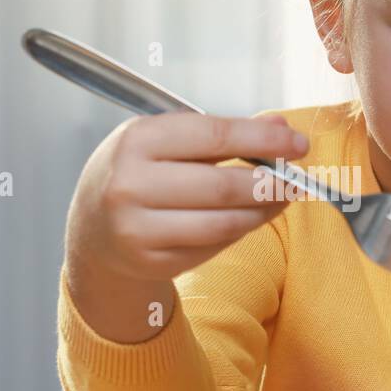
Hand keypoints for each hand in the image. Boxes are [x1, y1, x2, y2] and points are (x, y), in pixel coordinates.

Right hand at [67, 111, 309, 282]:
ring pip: (224, 223)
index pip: (214, 135)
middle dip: (271, 182)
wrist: (92, 230)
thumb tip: (281, 128)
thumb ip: (223, 133)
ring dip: (263, 211)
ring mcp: (138, 229)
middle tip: (296, 178)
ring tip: (281, 198)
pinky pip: (213, 246)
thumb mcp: (166, 141)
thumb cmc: (137, 174)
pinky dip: (240, 231)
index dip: (263, 141)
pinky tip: (250, 217)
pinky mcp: (151, 262)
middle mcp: (131, 185)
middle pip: (223, 186)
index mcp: (136, 140)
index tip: (298, 144)